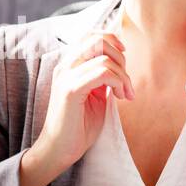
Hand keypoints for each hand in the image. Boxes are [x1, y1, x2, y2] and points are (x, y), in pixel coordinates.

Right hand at [20, 31, 134, 185]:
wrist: (59, 150)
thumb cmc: (78, 126)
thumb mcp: (95, 95)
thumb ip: (103, 77)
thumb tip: (120, 64)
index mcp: (69, 65)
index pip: (91, 36)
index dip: (112, 41)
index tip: (124, 60)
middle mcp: (65, 66)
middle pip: (98, 40)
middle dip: (121, 58)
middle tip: (126, 82)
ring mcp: (66, 77)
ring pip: (104, 58)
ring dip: (123, 76)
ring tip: (125, 94)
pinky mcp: (70, 90)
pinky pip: (103, 73)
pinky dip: (118, 82)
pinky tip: (120, 97)